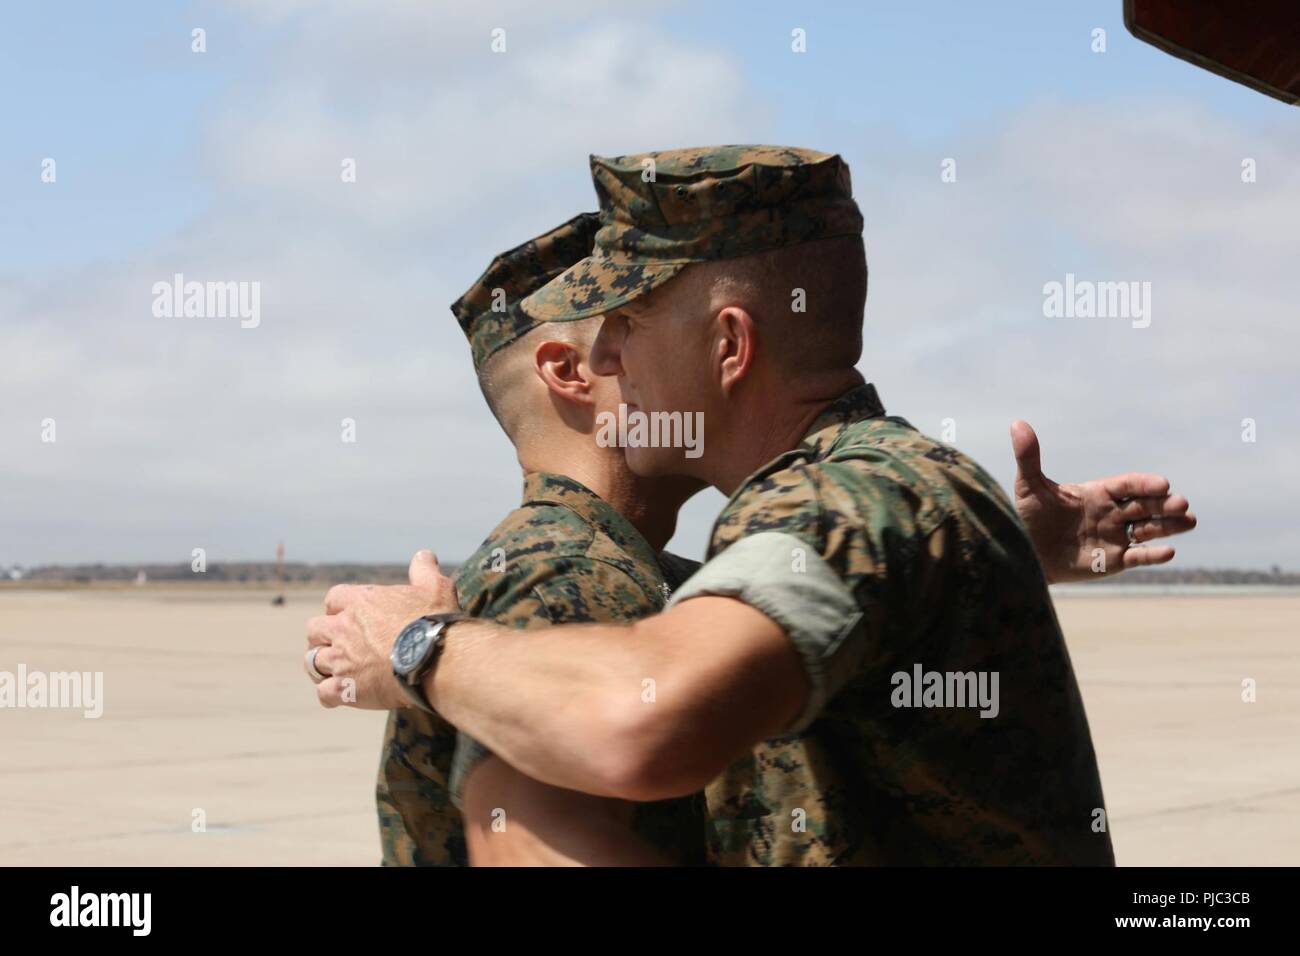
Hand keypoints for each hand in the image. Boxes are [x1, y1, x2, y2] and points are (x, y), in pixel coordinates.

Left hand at [305, 550, 461, 708]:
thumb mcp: (434, 587)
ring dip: (322, 667)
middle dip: (322, 638)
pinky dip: (330, 695)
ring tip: (334, 673)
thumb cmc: (434, 621)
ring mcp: (341, 659)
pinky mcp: (345, 688)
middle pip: (314, 629)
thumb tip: (424, 555)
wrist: (435, 658)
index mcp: (360, 601)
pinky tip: (340, 698)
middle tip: (336, 646)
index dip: (337, 608)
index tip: (346, 616)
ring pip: (313, 662)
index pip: (333, 598)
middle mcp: (343, 628)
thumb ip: (423, 570)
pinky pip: (323, 693)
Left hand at [1010, 421, 1197, 582]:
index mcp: (1098, 492)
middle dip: (1164, 504)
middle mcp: (1112, 513)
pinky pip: (1139, 557)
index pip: (1127, 485)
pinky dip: (1154, 555)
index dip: (1144, 484)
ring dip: (1169, 525)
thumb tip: (1017, 424)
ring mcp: (1115, 536)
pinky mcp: (1114, 560)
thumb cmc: (1027, 516)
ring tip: (1190, 520)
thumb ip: (1029, 457)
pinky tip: (1169, 551)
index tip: (1162, 483)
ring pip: (1149, 529)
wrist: (1025, 550)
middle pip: (1145, 506)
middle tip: (1181, 504)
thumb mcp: (1028, 486)